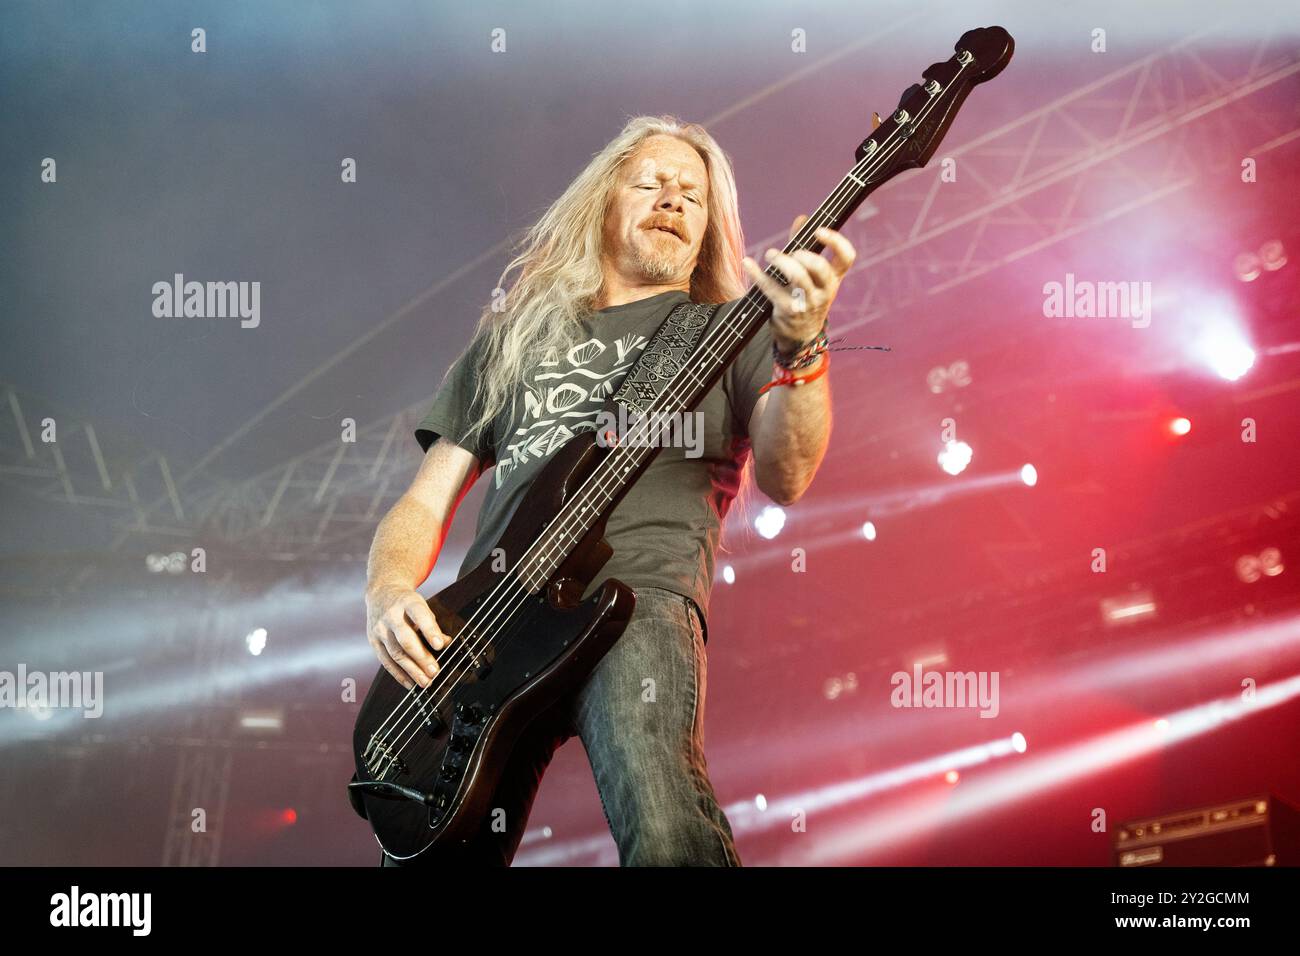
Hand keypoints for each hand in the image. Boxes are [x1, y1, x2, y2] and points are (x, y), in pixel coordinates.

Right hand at [365, 584, 452, 688]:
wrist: (381, 593)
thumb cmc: (407, 602)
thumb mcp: (421, 605)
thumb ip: (432, 624)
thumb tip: (446, 642)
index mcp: (407, 602)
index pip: (419, 616)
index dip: (430, 630)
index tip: (440, 645)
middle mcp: (391, 616)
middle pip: (405, 640)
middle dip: (421, 657)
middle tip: (435, 671)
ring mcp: (380, 629)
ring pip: (395, 653)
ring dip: (411, 670)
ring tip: (426, 682)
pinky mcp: (373, 641)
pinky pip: (385, 661)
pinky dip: (398, 674)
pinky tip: (410, 683)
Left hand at [742, 215, 856, 354]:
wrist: (800, 335)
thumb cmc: (805, 296)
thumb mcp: (812, 275)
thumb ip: (805, 244)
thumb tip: (802, 218)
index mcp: (834, 278)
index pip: (847, 258)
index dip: (836, 241)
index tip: (819, 230)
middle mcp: (825, 291)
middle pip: (820, 267)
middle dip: (803, 254)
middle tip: (791, 251)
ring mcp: (808, 302)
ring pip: (798, 277)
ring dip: (781, 261)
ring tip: (770, 254)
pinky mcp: (789, 310)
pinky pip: (772, 289)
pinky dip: (757, 274)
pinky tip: (747, 263)